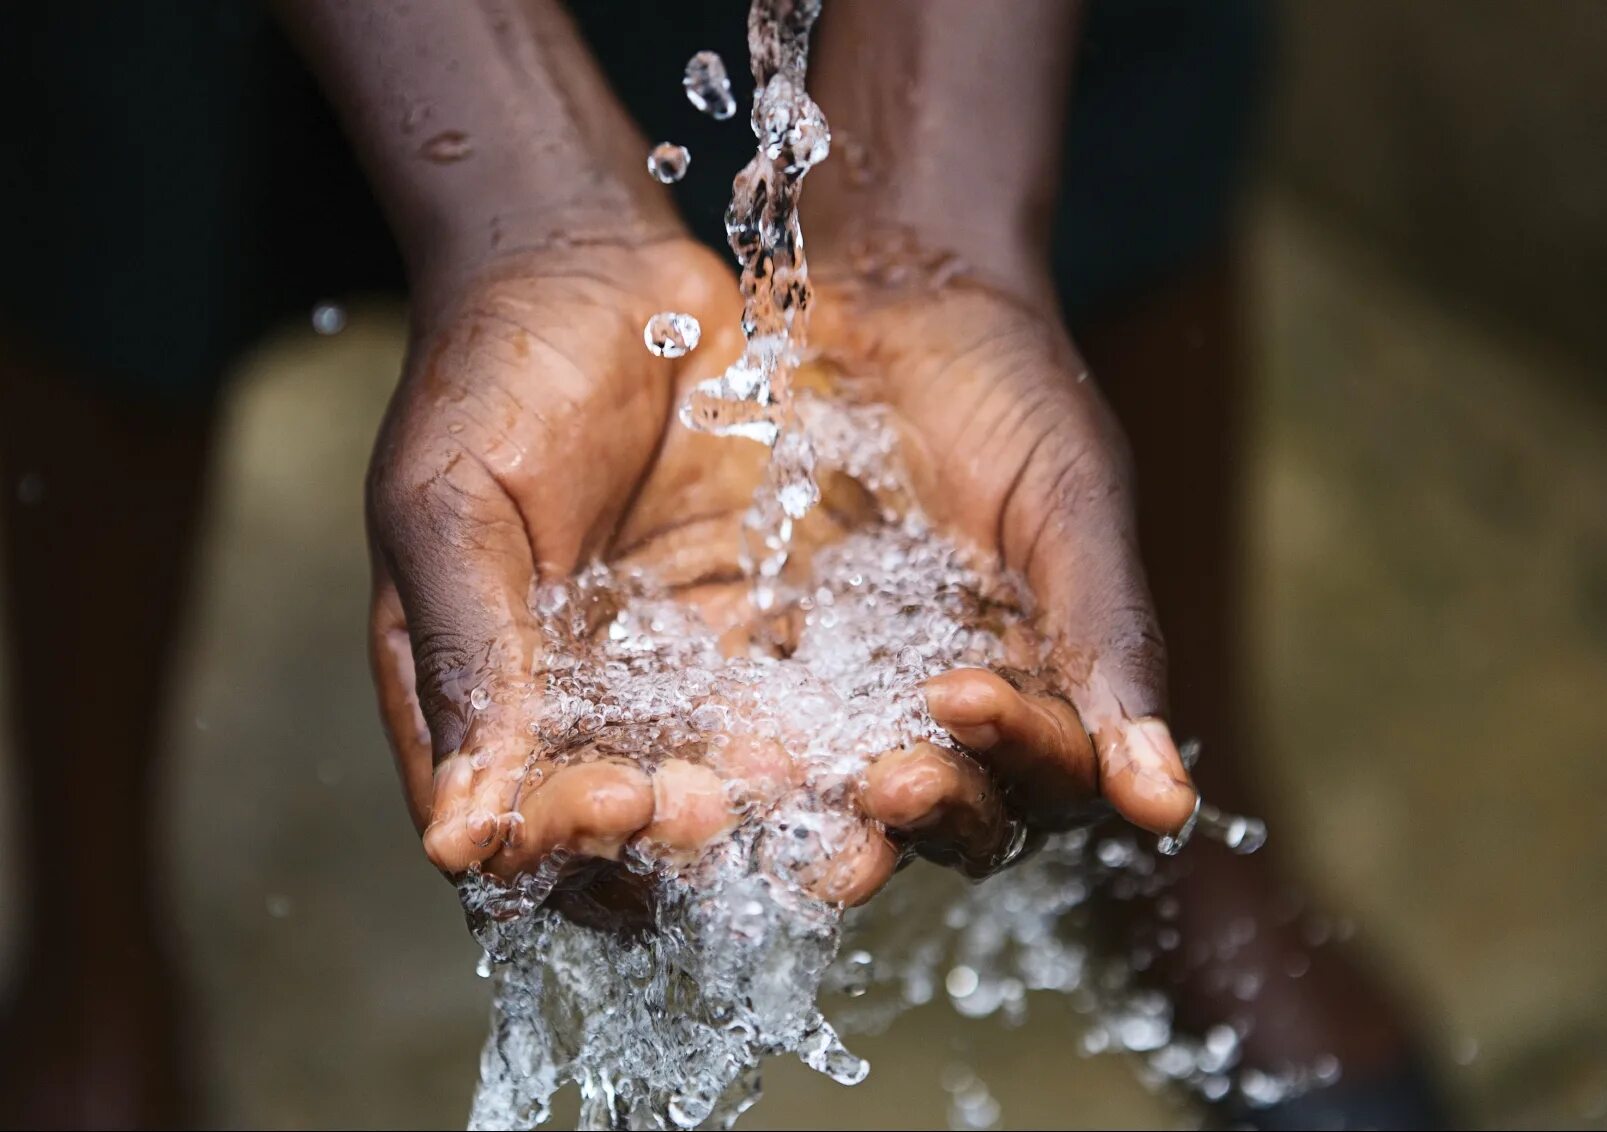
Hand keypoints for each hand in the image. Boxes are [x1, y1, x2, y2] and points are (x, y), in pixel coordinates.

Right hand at [365, 239, 1017, 907]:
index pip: (513, 819)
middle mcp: (579, 702)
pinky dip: (823, 728)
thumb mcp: (449, 508)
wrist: (595, 268)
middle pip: (625, 819)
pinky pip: (792, 696)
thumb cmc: (488, 374)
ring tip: (803, 788)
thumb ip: (466, 660)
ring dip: (761, 801)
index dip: (565, 837)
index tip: (619, 802)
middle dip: (675, 833)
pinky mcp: (755, 623)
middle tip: (721, 809)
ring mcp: (673, 667)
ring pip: (719, 771)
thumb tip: (462, 842)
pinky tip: (861, 734)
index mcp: (477, 694)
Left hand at [810, 255, 1199, 839]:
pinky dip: (754, 743)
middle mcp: (959, 700)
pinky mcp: (775, 653)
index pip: (1052, 768)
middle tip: (889, 778)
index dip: (1020, 751)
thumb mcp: (1071, 503)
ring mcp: (862, 684)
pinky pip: (767, 719)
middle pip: (958, 802)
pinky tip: (726, 745)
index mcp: (1050, 678)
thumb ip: (1111, 642)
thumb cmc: (1009, 388)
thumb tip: (1168, 805)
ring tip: (807, 786)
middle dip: (930, 799)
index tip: (967, 697)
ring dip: (840, 800)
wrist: (897, 297)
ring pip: (859, 784)